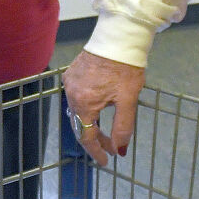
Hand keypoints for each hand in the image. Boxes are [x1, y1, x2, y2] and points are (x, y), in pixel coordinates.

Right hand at [63, 50, 145, 166]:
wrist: (119, 37)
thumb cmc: (126, 67)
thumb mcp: (128, 100)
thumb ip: (123, 127)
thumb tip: (119, 149)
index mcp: (84, 102)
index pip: (86, 136)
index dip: (97, 151)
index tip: (106, 161)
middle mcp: (72, 94)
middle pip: (80, 125)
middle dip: (95, 139)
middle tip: (110, 148)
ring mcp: (70, 83)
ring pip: (77, 112)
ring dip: (91, 124)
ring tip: (105, 132)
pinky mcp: (72, 74)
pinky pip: (75, 98)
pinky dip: (86, 109)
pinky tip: (97, 111)